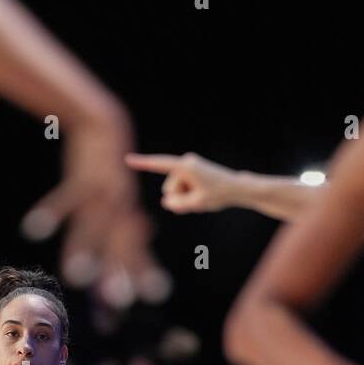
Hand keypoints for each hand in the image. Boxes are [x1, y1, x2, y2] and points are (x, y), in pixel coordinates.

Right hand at [21, 111, 169, 303]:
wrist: (103, 127)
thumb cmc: (112, 165)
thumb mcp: (124, 190)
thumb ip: (131, 213)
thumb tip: (144, 230)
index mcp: (127, 212)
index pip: (136, 246)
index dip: (144, 270)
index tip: (155, 294)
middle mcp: (117, 207)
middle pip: (118, 243)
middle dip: (118, 271)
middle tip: (119, 300)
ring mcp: (100, 194)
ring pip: (91, 227)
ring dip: (83, 251)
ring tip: (77, 277)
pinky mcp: (81, 179)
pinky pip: (65, 200)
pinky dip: (50, 213)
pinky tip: (35, 230)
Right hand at [125, 151, 240, 213]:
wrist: (236, 188)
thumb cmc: (218, 194)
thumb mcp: (197, 204)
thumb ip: (177, 205)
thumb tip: (166, 201)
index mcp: (186, 167)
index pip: (160, 164)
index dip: (143, 163)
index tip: (127, 159)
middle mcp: (186, 162)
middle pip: (170, 188)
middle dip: (179, 198)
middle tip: (199, 200)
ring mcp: (188, 165)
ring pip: (175, 190)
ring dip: (185, 197)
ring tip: (202, 197)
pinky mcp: (190, 170)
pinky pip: (181, 187)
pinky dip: (188, 194)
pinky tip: (201, 195)